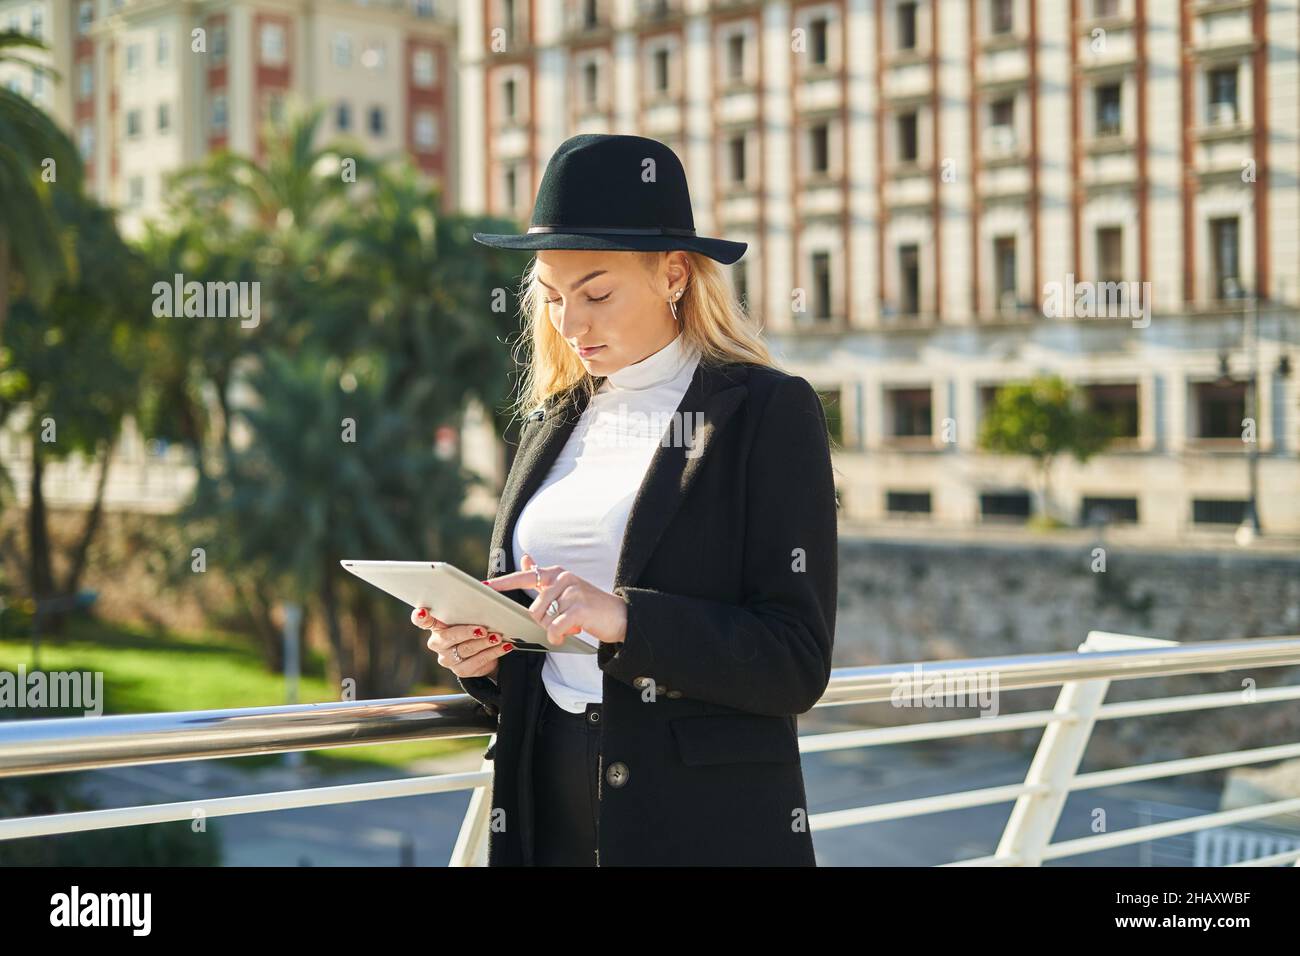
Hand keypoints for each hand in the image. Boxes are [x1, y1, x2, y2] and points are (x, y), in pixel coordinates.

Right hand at [412, 607, 512, 679]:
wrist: (484, 651)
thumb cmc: (475, 624)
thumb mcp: (471, 614)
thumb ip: (471, 605)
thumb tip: (486, 588)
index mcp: (436, 624)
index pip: (422, 620)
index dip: (421, 617)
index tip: (423, 611)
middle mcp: (437, 643)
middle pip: (448, 637)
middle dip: (466, 632)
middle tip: (482, 629)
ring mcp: (447, 659)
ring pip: (465, 650)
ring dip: (484, 643)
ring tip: (497, 636)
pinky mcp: (460, 671)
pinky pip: (477, 662)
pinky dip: (492, 653)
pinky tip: (503, 646)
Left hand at [483, 553, 626, 646]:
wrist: (621, 616)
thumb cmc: (590, 606)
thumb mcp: (566, 588)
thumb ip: (543, 576)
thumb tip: (525, 558)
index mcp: (557, 573)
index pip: (525, 576)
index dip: (504, 582)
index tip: (484, 586)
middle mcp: (563, 578)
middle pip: (533, 608)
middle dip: (542, 623)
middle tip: (558, 625)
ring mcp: (572, 591)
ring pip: (542, 619)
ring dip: (552, 631)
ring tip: (567, 628)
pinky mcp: (579, 608)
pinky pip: (555, 627)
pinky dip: (557, 637)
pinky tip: (566, 636)